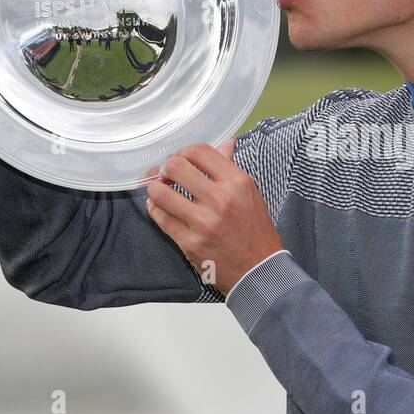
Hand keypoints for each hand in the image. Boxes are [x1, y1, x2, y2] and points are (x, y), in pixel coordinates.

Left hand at [143, 140, 285, 295]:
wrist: (259, 270)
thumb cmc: (255, 231)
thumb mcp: (250, 193)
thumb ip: (231, 168)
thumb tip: (225, 143)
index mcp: (237, 182)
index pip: (199, 152)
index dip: (183, 152)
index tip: (180, 160)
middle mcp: (221, 199)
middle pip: (176, 167)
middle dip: (164, 168)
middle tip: (165, 174)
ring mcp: (204, 223)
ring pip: (161, 193)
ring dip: (154, 188)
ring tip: (159, 190)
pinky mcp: (190, 243)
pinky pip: (161, 219)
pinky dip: (155, 209)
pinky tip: (159, 207)